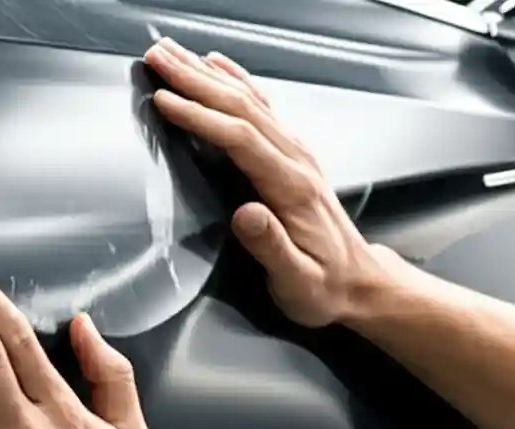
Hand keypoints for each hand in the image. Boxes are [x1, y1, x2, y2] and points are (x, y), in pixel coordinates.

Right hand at [143, 37, 396, 327]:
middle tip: (157, 58)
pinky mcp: (291, 154)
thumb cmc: (323, 287)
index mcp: (292, 189)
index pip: (240, 140)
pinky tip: (218, 67)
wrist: (358, 284)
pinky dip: (236, 81)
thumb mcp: (297, 283)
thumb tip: (245, 215)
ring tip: (172, 54)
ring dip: (208, 74)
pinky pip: (261, 107)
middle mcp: (296, 161)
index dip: (200, 117)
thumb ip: (271, 248)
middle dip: (195, 80)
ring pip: (249, 100)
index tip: (165, 101)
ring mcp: (296, 153)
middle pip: (241, 107)